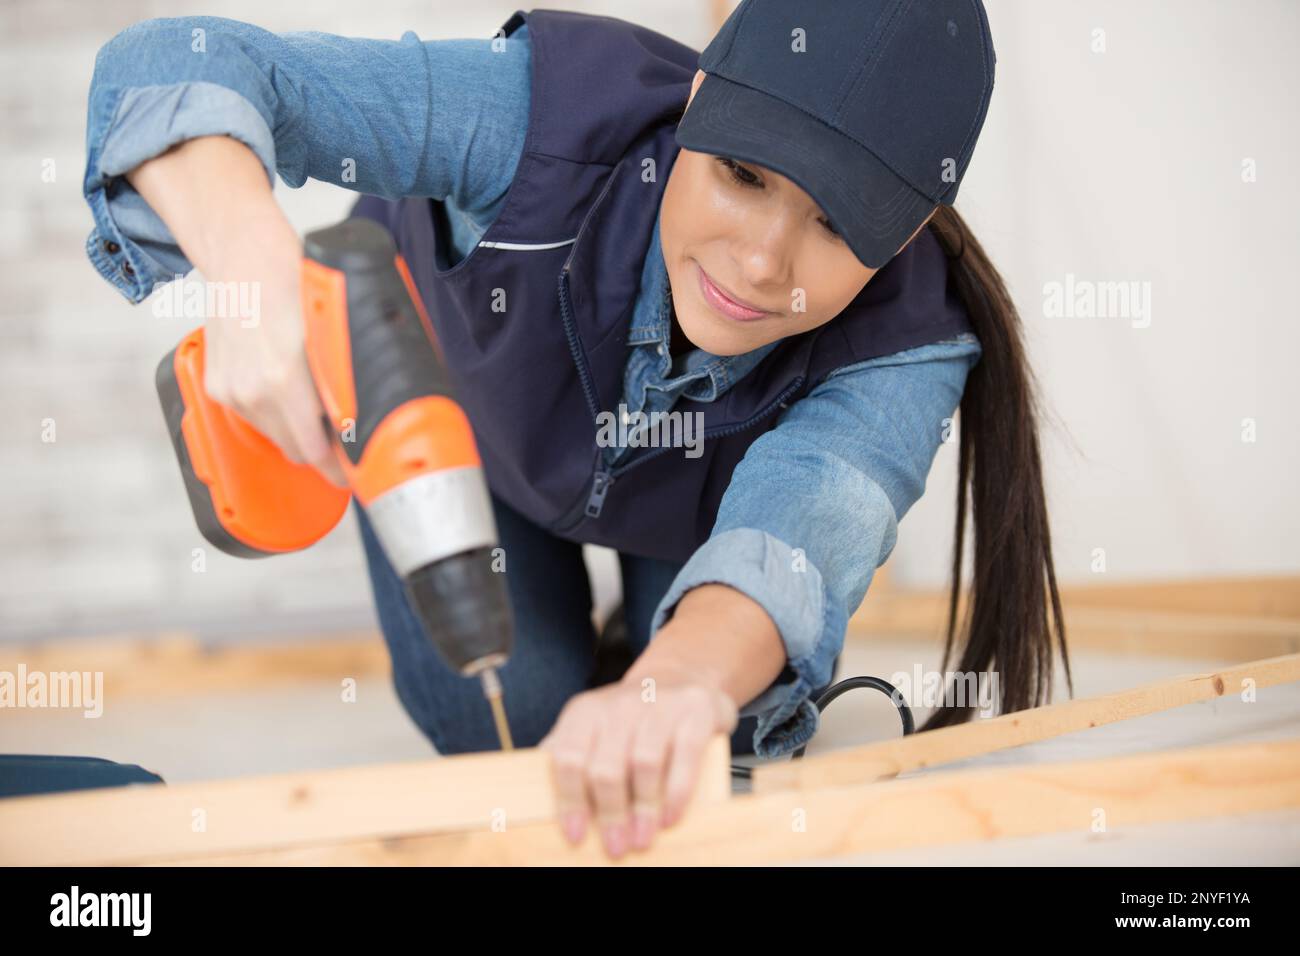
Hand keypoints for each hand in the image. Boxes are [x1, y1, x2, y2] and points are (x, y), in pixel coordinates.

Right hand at [201, 221, 346, 486]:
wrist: (243, 259)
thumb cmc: (293, 284)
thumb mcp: (336, 331)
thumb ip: (350, 379)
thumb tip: (376, 416)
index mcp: (286, 379)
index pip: (318, 450)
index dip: (342, 467)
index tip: (358, 473)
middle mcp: (255, 391)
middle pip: (299, 450)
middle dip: (325, 450)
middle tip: (347, 439)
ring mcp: (233, 392)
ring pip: (278, 437)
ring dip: (299, 431)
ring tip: (316, 404)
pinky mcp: (219, 389)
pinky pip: (256, 421)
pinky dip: (275, 415)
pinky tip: (288, 390)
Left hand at [540, 671, 737, 858]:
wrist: (680, 678)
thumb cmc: (631, 720)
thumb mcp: (593, 728)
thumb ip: (569, 755)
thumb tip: (540, 802)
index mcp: (585, 711)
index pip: (568, 756)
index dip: (569, 800)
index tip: (576, 835)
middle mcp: (619, 703)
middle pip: (605, 765)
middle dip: (610, 813)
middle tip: (616, 847)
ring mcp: (659, 704)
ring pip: (644, 761)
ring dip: (643, 807)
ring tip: (642, 838)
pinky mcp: (695, 710)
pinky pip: (686, 755)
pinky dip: (677, 792)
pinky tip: (670, 817)